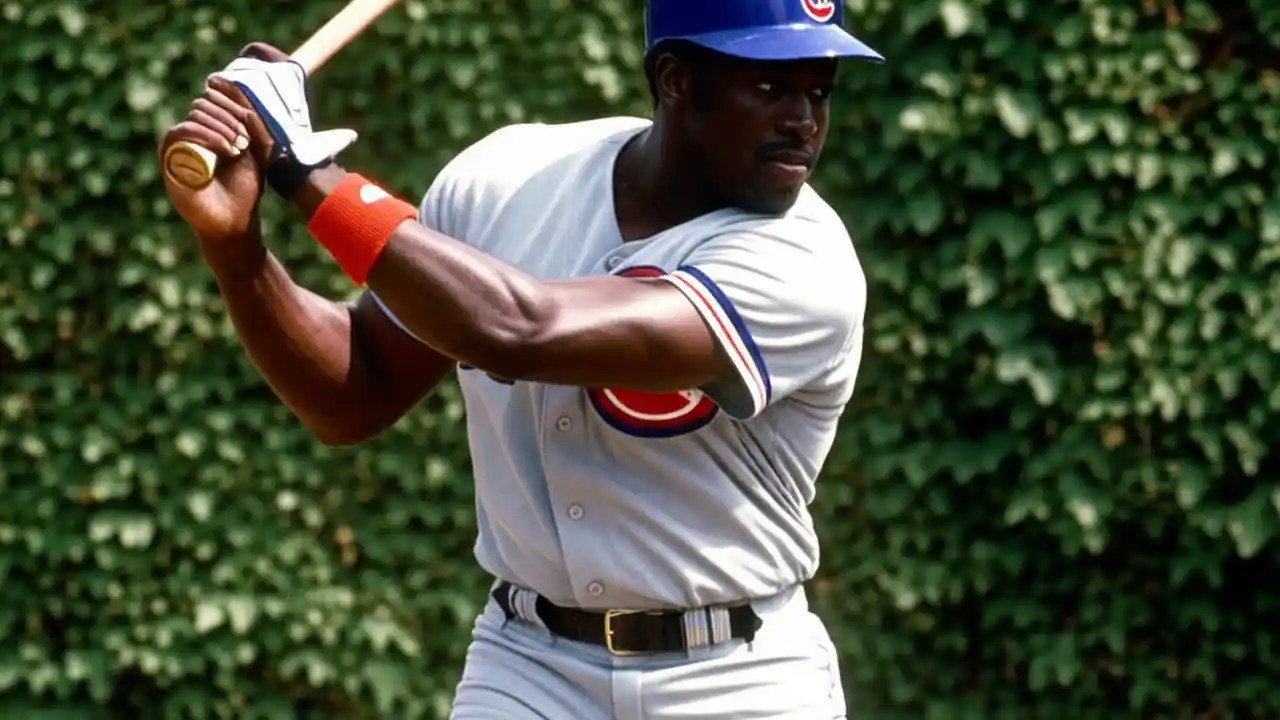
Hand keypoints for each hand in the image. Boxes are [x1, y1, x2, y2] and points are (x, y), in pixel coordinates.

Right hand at [157, 75, 273, 244]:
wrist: (234, 220)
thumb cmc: (246, 189)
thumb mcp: (257, 152)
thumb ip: (254, 127)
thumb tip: (244, 103)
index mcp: (210, 128)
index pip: (214, 99)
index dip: (233, 104)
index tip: (250, 123)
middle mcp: (192, 133)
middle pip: (205, 103)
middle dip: (229, 117)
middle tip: (245, 140)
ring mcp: (178, 144)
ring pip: (196, 114)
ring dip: (221, 126)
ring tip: (238, 147)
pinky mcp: (168, 157)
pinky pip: (181, 131)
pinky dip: (205, 134)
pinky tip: (226, 149)